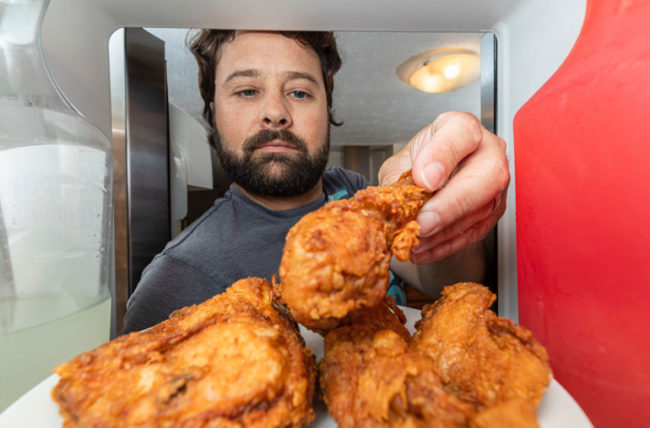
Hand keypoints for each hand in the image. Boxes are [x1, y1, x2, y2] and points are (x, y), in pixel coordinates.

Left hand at [379, 112, 508, 263]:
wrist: (428, 179)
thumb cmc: (417, 166)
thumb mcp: (398, 166)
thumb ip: (399, 181)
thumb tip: (395, 205)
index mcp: (460, 129)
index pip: (461, 133)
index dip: (443, 156)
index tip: (423, 179)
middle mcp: (486, 151)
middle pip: (488, 175)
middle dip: (452, 204)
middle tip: (422, 222)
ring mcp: (495, 183)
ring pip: (482, 209)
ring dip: (445, 231)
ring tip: (415, 240)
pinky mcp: (493, 211)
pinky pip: (476, 231)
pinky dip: (446, 245)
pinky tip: (424, 250)